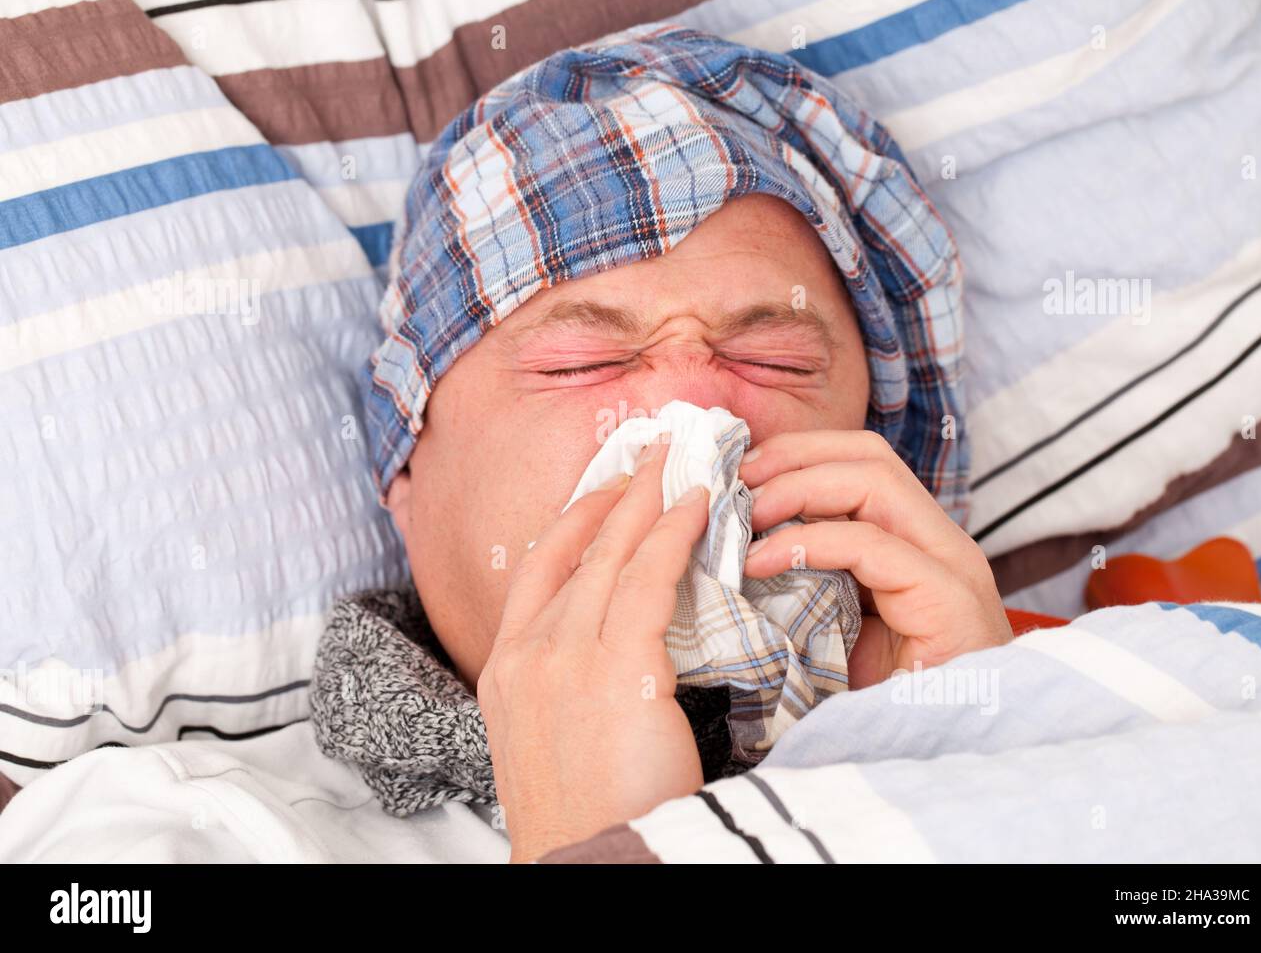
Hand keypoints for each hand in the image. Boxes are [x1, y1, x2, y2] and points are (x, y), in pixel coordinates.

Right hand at [477, 436, 710, 862]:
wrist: (583, 866)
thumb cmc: (580, 815)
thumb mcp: (547, 740)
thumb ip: (566, 684)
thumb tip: (610, 650)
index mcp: (504, 669)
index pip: (539, 569)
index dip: (576, 519)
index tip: (607, 488)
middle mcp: (528, 653)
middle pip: (576, 549)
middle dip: (618, 493)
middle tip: (652, 449)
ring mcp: (566, 658)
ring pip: (613, 555)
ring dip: (650, 500)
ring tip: (682, 463)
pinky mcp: (617, 669)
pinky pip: (650, 581)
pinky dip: (676, 536)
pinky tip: (700, 510)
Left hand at [739, 430, 1010, 689]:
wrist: (930, 775)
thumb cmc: (875, 711)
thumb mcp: (832, 629)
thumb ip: (804, 580)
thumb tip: (730, 544)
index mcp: (914, 544)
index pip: (859, 462)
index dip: (794, 454)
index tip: (733, 474)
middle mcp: (940, 545)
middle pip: (868, 456)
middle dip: (791, 457)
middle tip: (731, 482)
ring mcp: (952, 569)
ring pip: (874, 482)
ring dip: (795, 487)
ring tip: (743, 516)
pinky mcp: (950, 603)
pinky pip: (873, 545)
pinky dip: (808, 543)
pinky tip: (761, 563)